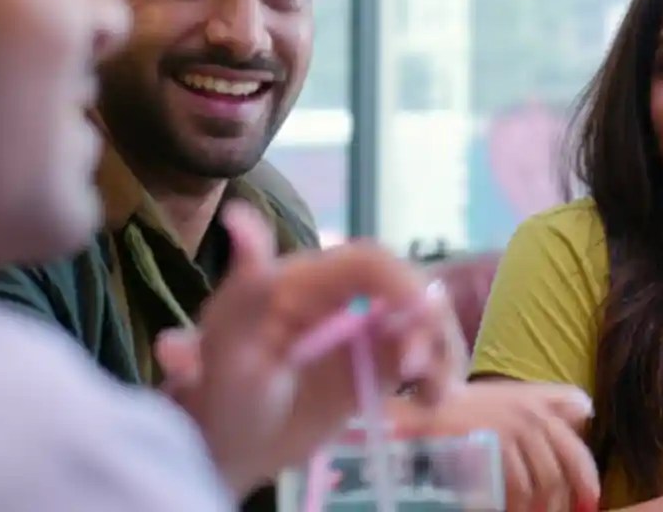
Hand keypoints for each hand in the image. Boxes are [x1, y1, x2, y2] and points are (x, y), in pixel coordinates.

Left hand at [157, 202, 464, 496]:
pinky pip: (425, 360)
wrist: (228, 447)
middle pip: (407, 288)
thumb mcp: (227, 344)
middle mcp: (344, 298)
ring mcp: (365, 332)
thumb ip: (247, 287)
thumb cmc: (221, 391)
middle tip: (416, 370)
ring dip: (441, 351)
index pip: (366, 262)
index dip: (400, 280)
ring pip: (425, 322)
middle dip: (427, 323)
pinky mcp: (380, 366)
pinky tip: (430, 402)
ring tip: (431, 396)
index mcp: (308, 279)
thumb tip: (236, 215)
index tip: (420, 314)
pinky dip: (439, 375)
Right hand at [391, 381, 597, 511]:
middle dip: (556, 505)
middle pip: (557, 475)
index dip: (586, 484)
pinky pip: (516, 488)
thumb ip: (548, 402)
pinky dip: (515, 506)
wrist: (424, 410)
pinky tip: (507, 510)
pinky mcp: (493, 444)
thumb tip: (585, 408)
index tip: (589, 507)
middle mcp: (530, 416)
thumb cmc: (467, 408)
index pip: (575, 452)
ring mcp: (511, 430)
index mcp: (539, 407)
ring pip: (538, 486)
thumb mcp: (511, 398)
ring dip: (535, 509)